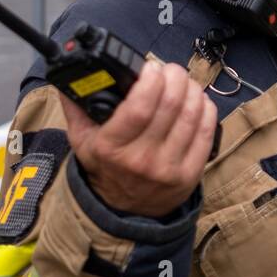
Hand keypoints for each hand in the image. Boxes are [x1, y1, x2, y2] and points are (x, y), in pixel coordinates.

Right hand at [59, 60, 217, 216]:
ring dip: (192, 88)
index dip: (151, 80)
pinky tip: (197, 101)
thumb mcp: (82, 139)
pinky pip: (207, 130)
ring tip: (184, 83)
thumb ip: (76, 106)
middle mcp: (140, 159)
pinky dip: (205, 107)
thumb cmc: (105, 166)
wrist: (124, 209)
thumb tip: (70, 76)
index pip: (139, 107)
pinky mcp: (190, 174)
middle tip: (170, 70)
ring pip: (191, 114)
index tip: (151, 68)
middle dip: (175, 76)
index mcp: (111, 147)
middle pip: (170, 104)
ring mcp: (168, 168)